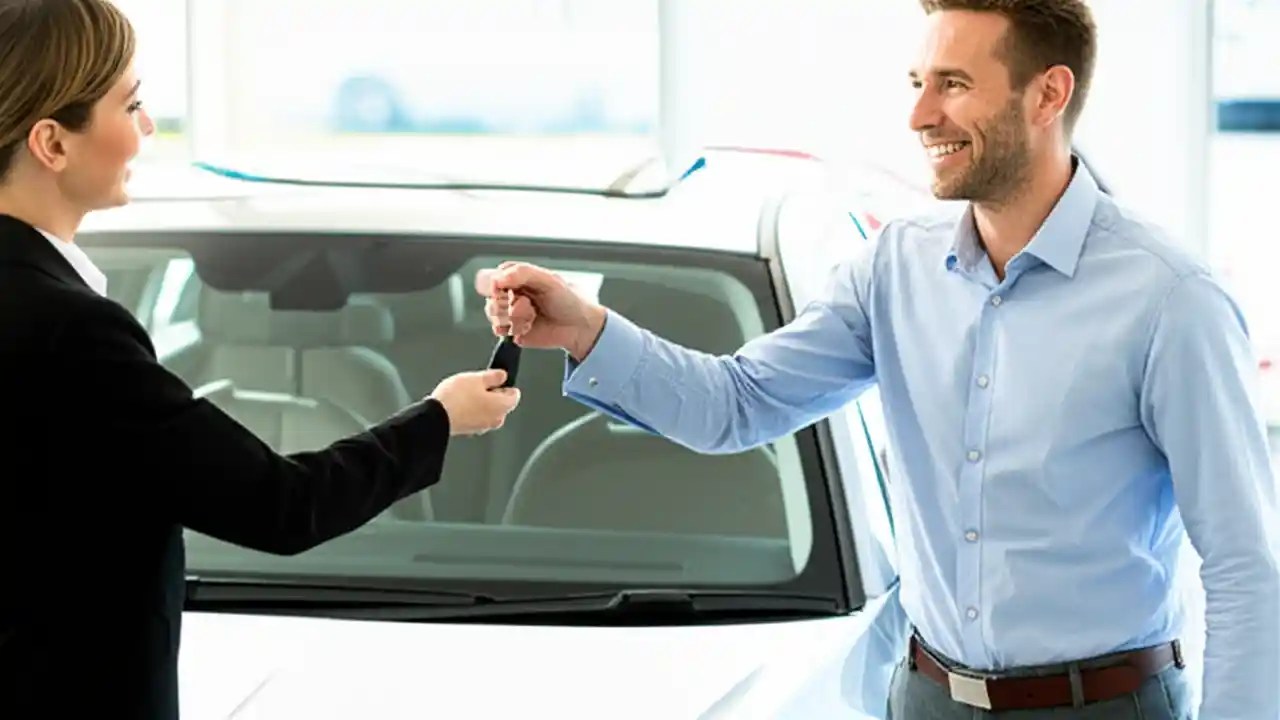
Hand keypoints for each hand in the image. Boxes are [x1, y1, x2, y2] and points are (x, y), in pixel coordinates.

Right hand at [429, 369, 519, 435]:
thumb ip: (493, 376)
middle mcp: (496, 420)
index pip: (514, 395)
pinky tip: (460, 403)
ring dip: (481, 402)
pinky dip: (472, 410)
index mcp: (502, 406)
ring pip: (488, 411)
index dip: (505, 384)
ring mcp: (482, 427)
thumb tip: (502, 376)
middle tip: (478, 384)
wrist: (435, 417)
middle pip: (501, 404)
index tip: (495, 379)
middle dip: (492, 393)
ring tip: (466, 393)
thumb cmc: (456, 398)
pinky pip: (476, 418)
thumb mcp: (477, 378)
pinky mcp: (469, 430)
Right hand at [475, 262, 606, 360]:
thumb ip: (521, 273)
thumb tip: (496, 278)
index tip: (503, 289)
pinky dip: (513, 328)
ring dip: (512, 316)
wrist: (579, 327)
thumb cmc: (569, 300)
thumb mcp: (548, 279)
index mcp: (518, 278)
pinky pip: (499, 330)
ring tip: (530, 315)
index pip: (492, 277)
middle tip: (526, 303)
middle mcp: (512, 294)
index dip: (495, 285)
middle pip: (490, 297)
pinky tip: (527, 326)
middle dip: (506, 302)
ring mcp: (511, 313)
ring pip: (493, 314)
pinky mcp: (513, 330)